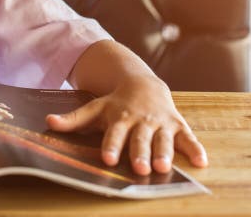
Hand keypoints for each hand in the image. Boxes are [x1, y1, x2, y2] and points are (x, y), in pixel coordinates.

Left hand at [45, 75, 206, 175]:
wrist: (143, 84)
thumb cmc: (115, 103)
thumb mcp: (94, 108)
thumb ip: (73, 119)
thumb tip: (49, 122)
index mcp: (119, 118)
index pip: (114, 134)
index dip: (111, 145)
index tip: (107, 158)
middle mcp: (141, 121)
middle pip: (140, 139)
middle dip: (140, 153)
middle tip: (139, 168)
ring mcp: (161, 123)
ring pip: (163, 139)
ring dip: (164, 152)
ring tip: (163, 166)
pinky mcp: (177, 125)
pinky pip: (188, 137)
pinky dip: (195, 149)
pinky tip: (202, 162)